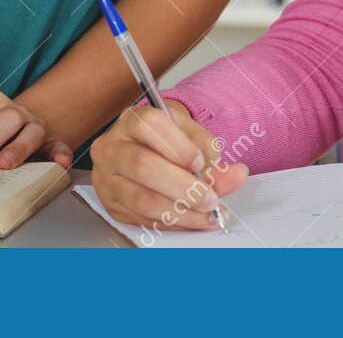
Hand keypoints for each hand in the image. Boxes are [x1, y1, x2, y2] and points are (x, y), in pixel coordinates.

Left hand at [0, 90, 71, 169]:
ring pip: (33, 131)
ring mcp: (34, 125)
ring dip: (18, 148)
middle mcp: (14, 111)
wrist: (6, 133)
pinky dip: (60, 153)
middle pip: (7, 119)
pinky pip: (58, 145)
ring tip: (4, 164)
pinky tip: (60, 163)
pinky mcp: (49, 142)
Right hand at [88, 100, 248, 229]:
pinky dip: (172, 223)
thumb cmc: (167, 138)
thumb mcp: (190, 134)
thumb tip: (235, 175)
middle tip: (210, 198)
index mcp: (132, 120)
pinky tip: (193, 220)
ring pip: (141, 199)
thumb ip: (211, 152)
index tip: (201, 163)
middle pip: (143, 166)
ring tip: (207, 213)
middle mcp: (113, 147)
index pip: (150, 126)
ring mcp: (107, 178)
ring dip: (180, 211)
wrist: (146, 149)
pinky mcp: (112, 204)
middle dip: (183, 187)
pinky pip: (142, 219)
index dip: (179, 148)